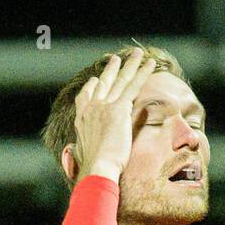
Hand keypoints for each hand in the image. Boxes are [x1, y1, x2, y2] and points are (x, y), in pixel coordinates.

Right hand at [73, 48, 157, 182]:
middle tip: (115, 59)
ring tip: (137, 54)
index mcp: (82, 120)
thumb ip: (78, 151)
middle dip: (110, 70)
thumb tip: (73, 154)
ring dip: (130, 65)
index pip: (86, 97)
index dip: (92, 87)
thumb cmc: (91, 169)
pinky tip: (150, 64)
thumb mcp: (81, 157)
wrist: (97, 168)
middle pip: (103, 83)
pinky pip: (133, 86)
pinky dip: (142, 73)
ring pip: (120, 80)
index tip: (96, 79)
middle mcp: (91, 109)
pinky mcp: (119, 109)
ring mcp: (105, 107)